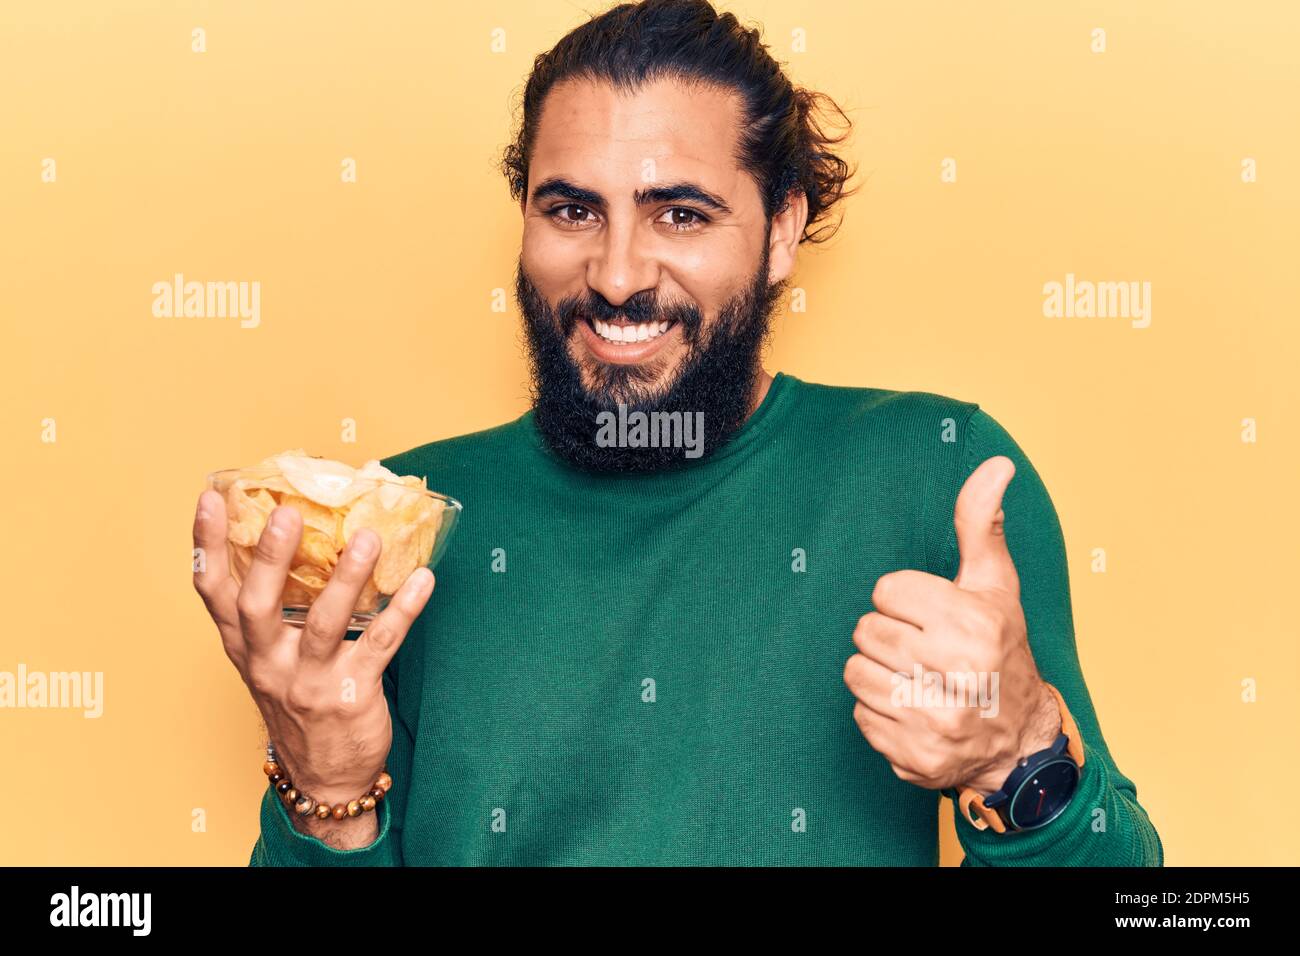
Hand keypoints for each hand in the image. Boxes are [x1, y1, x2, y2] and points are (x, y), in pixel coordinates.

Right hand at [192, 489, 434, 807]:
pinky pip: (381, 644)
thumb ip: (275, 611)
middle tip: (287, 514)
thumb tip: (300, 537)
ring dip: (347, 577)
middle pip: (259, 606)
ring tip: (368, 538)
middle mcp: (269, 663)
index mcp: (245, 648)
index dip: (207, 545)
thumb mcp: (271, 660)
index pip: (214, 592)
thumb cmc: (300, 703)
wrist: (324, 778)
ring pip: (324, 623)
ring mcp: (309, 681)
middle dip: (272, 558)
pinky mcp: (352, 695)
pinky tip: (422, 579)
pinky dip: (404, 609)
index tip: (210, 497)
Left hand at [843, 455, 1060, 794]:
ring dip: (878, 674)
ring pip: (856, 674)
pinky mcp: (915, 757)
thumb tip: (997, 465)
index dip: (903, 599)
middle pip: (866, 632)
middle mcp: (957, 674)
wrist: (1019, 738)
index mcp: (973, 624)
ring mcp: (935, 721)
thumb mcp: (994, 584)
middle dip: (889, 636)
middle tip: (922, 649)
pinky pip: (860, 718)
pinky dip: (879, 714)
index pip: (885, 591)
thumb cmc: (1000, 647)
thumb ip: (980, 523)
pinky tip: (912, 710)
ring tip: (916, 678)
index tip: (931, 615)